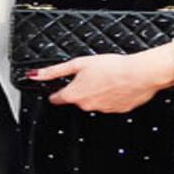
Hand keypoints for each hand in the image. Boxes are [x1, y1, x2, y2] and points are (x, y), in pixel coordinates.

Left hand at [34, 44, 173, 112]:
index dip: (57, 92)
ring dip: (97, 91)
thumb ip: (55, 71)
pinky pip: (110, 103)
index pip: (57, 98)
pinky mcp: (117, 110)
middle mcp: (86, 105)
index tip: (58, 89)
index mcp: (75, 94)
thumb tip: (35, 75)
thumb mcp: (78, 63)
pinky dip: (111, 95)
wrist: (139, 74)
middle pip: (77, 99)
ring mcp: (102, 110)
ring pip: (94, 101)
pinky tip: (117, 85)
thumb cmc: (111, 67)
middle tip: (92, 75)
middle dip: (81, 89)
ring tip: (107, 77)